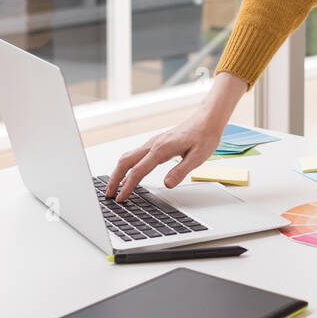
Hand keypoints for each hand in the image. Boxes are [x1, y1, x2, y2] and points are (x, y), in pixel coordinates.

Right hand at [105, 109, 226, 201]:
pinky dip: (127, 165)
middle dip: (114, 178)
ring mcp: (153, 142)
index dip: (127, 186)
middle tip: (108, 194)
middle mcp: (153, 144)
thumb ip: (180, 171)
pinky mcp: (157, 142)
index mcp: (161, 149)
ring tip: (114, 186)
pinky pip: (136, 154)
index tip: (120, 198)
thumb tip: (166, 185)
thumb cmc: (205, 135)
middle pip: (125, 161)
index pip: (138, 171)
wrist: (208, 119)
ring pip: (128, 156)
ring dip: (119, 171)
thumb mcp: (198, 157)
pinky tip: (129, 173)